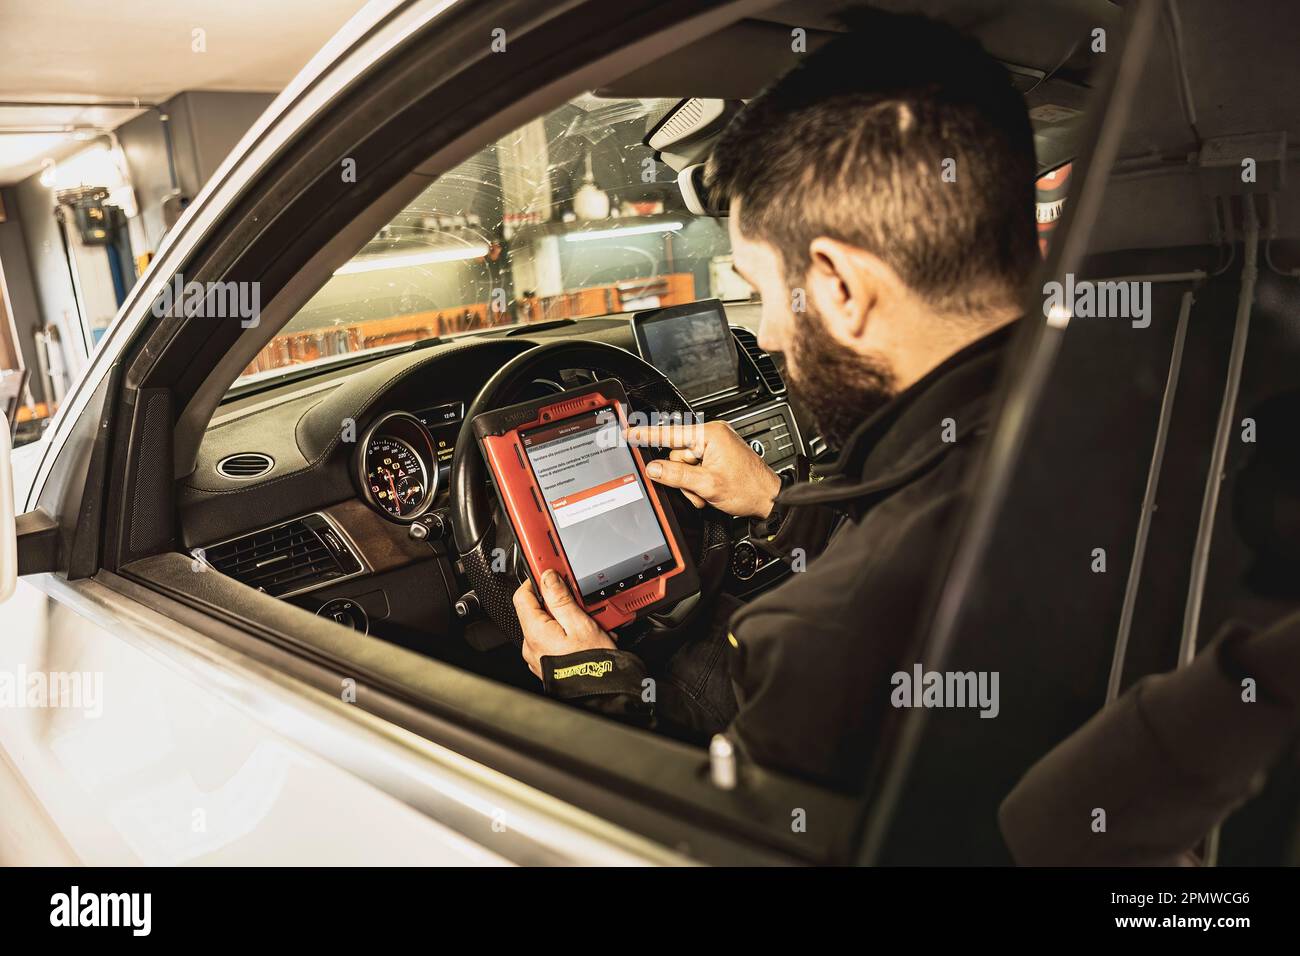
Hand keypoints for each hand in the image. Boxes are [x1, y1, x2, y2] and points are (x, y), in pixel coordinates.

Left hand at [514, 569, 615, 678]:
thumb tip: (548, 578)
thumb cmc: (593, 665)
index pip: (523, 596)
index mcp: (535, 632)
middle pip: (539, 610)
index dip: (536, 580)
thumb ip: (561, 598)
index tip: (549, 570)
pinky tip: (588, 636)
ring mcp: (539, 656)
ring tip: (592, 623)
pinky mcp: (549, 662)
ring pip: (549, 625)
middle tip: (580, 601)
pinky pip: (555, 640)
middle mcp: (531, 645)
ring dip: (568, 619)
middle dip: (560, 602)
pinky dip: (569, 634)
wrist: (603, 695)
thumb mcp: (581, 623)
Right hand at [627, 420, 781, 518]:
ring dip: (690, 484)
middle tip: (697, 489)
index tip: (628, 433)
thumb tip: (653, 468)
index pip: (670, 434)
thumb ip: (676, 475)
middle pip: (675, 455)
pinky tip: (709, 491)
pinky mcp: (716, 457)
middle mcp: (712, 436)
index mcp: (710, 434)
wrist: (769, 500)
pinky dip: (697, 483)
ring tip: (707, 492)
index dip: (646, 435)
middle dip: (683, 476)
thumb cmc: (749, 488)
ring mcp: (714, 447)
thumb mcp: (707, 484)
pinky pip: (694, 470)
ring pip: (683, 466)